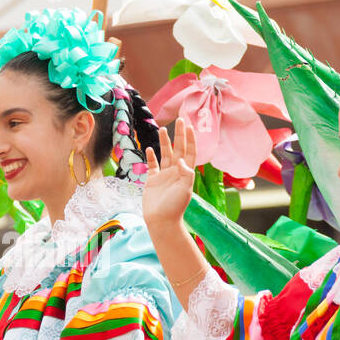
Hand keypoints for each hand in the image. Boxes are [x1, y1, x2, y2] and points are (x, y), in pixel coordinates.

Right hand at [142, 116, 196, 230]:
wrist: (161, 220)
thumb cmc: (175, 207)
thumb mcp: (185, 189)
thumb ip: (186, 173)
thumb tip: (182, 159)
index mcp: (185, 173)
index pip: (190, 152)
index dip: (190, 139)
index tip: (190, 126)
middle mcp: (176, 172)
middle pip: (178, 149)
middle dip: (179, 135)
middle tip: (180, 119)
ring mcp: (164, 175)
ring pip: (165, 154)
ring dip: (164, 142)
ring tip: (163, 129)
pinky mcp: (152, 180)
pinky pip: (152, 165)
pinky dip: (151, 157)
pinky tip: (149, 148)